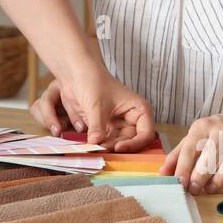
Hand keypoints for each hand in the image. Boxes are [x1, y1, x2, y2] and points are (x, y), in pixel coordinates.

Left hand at [29, 68, 154, 151]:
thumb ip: (97, 126)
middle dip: (117, 147)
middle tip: (101, 149)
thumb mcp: (96, 105)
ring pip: (117, 144)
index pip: (146, 134)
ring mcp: (118, 124)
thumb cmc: (93, 82)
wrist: (76, 73)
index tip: (118, 147)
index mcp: (139, 110)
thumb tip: (96, 143)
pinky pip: (105, 141)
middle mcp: (132, 119)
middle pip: (131, 142)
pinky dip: (99, 145)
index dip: (134, 144)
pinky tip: (90, 145)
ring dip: (107, 148)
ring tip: (94, 148)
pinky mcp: (105, 128)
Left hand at [160, 105, 222, 194]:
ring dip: (217, 183)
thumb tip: (162, 173)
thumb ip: (179, 154)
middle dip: (199, 178)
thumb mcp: (198, 136)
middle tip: (194, 189)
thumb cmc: (219, 132)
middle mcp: (222, 131)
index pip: (190, 149)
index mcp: (203, 126)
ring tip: (209, 189)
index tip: (179, 183)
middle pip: (209, 160)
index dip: (183, 168)